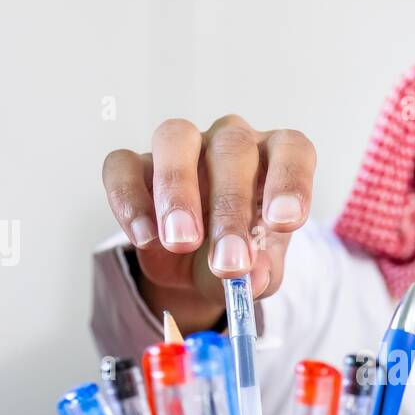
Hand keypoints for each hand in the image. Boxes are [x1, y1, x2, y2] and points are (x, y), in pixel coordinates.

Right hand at [101, 116, 315, 330]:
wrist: (199, 269)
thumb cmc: (240, 256)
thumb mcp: (258, 274)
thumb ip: (261, 273)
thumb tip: (253, 277)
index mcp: (273, 159)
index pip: (292, 149)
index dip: (290, 180)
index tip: (284, 222)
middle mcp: (230, 142)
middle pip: (232, 148)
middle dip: (229, 208)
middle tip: (228, 262)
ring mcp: (182, 147)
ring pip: (174, 137)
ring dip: (176, 190)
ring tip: (180, 241)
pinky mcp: (136, 164)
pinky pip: (123, 165)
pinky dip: (130, 200)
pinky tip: (143, 239)